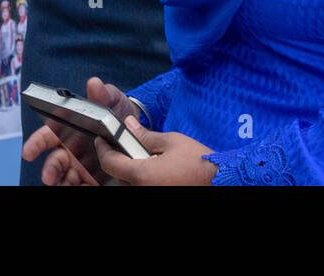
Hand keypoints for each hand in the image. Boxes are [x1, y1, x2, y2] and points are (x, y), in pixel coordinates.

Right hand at [21, 77, 139, 185]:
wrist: (136, 128)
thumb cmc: (116, 110)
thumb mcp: (111, 99)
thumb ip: (102, 93)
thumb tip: (94, 83)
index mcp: (68, 128)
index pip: (47, 135)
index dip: (36, 143)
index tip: (28, 152)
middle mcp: (71, 149)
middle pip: (55, 161)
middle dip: (50, 169)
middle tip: (48, 178)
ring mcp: (82, 165)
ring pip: (67, 177)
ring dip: (63, 183)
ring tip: (66, 186)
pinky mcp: (94, 178)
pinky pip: (85, 186)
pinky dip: (82, 188)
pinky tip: (84, 188)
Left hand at [95, 117, 217, 184]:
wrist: (222, 180)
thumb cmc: (199, 162)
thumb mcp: (171, 142)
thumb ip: (145, 135)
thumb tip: (128, 125)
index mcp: (142, 175)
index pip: (109, 163)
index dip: (102, 149)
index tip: (101, 140)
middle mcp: (142, 191)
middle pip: (119, 176)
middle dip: (121, 160)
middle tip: (129, 146)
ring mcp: (151, 196)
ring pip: (131, 184)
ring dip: (133, 172)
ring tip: (148, 158)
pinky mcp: (159, 197)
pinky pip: (143, 188)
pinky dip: (144, 180)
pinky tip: (156, 171)